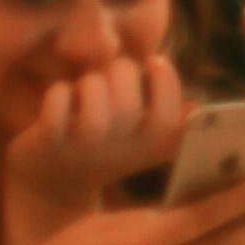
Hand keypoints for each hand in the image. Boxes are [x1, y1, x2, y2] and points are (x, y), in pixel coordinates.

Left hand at [5, 57, 197, 241]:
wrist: (55, 181)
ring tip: (86, 89)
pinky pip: (57, 101)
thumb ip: (167, 117)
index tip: (153, 63)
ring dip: (90, 82)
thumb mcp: (141, 136)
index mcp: (151, 147)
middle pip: (126, 102)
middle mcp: (121, 150)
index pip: (169, 115)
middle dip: (120, 72)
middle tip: (112, 76)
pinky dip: (59, 93)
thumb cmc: (107, 144)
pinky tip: (61, 99)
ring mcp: (84, 147)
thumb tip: (195, 107)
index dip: (164, 81)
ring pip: (93, 96)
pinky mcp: (49, 141)